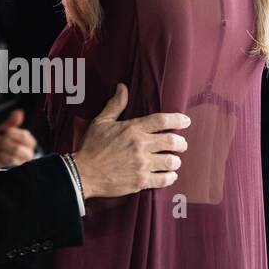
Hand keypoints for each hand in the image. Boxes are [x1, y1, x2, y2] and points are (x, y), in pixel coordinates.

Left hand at [0, 109, 36, 167]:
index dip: (10, 133)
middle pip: (16, 148)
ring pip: (10, 158)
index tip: (3, 133)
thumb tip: (19, 112)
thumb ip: (12, 122)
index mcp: (29, 143)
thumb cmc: (0, 146)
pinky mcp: (12, 173)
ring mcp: (21, 166)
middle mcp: (28, 156)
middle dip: (2, 144)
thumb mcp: (5, 132)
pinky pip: (4, 167)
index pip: (23, 136)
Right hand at [72, 83, 190, 197]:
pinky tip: (169, 175)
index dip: (178, 120)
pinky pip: (164, 179)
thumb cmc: (91, 147)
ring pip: (171, 161)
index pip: (162, 120)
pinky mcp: (140, 181)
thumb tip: (122, 87)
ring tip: (173, 161)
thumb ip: (115, 105)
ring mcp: (141, 164)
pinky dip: (170, 177)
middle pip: (172, 141)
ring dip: (175, 161)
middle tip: (181, 145)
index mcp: (132, 129)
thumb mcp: (101, 122)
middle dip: (181, 143)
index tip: (186, 121)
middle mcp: (140, 145)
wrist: (82, 173)